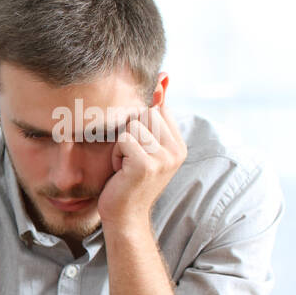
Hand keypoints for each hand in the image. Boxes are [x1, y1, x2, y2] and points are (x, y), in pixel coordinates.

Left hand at [97, 104, 186, 232]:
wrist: (125, 217)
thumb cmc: (128, 180)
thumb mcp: (145, 145)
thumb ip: (155, 114)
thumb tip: (164, 77)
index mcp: (179, 144)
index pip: (157, 109)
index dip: (139, 124)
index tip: (137, 150)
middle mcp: (176, 150)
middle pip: (145, 114)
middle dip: (129, 133)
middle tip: (129, 159)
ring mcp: (163, 158)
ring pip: (133, 124)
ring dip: (121, 145)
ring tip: (125, 165)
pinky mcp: (146, 165)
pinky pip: (124, 139)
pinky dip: (116, 154)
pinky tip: (120, 171)